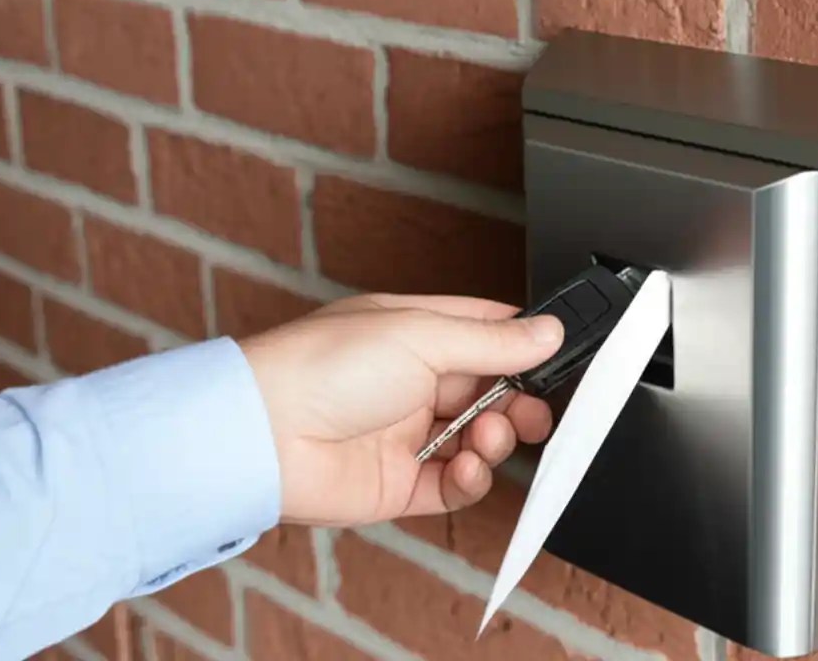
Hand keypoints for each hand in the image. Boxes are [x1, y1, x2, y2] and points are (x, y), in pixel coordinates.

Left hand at [239, 294, 564, 526]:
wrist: (263, 435)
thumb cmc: (320, 367)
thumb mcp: (421, 336)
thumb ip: (491, 341)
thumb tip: (545, 331)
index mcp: (414, 332)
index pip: (485, 332)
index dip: (522, 345)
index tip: (554, 356)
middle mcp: (411, 381)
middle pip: (489, 392)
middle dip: (519, 402)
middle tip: (535, 412)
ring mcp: (405, 434)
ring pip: (476, 441)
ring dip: (496, 441)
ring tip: (489, 437)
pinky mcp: (398, 483)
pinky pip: (452, 486)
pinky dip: (470, 481)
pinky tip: (467, 469)